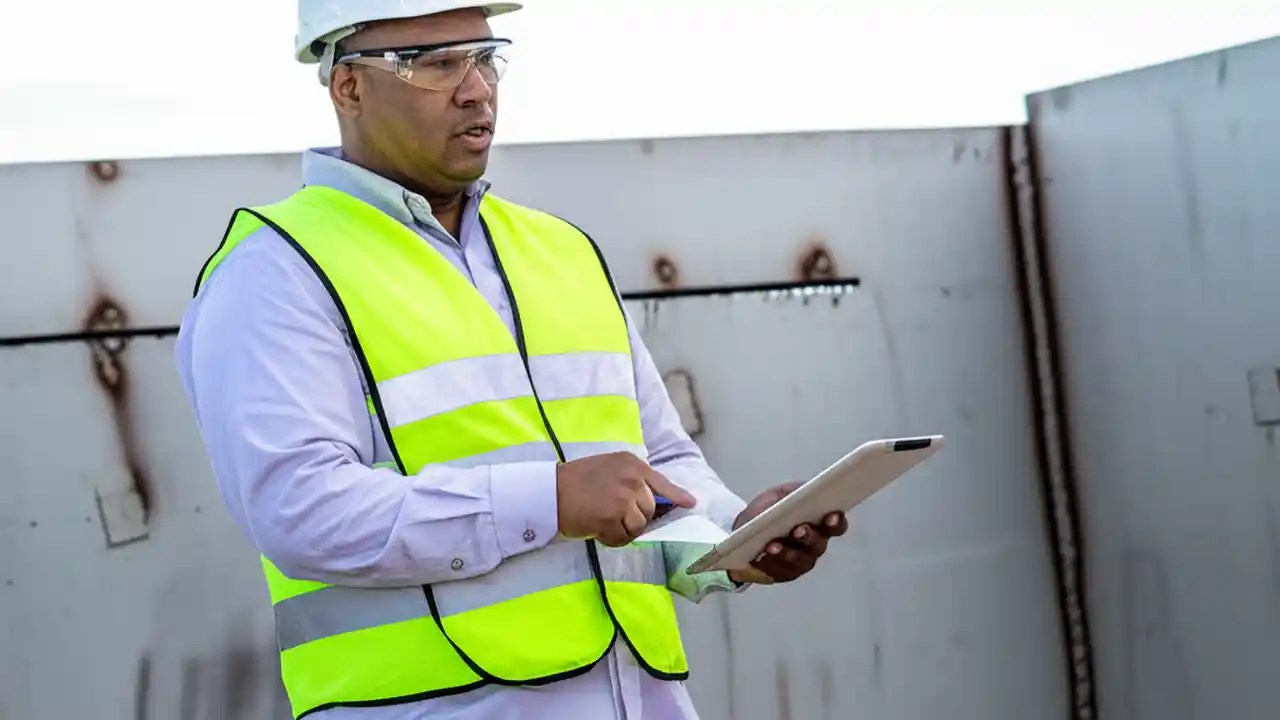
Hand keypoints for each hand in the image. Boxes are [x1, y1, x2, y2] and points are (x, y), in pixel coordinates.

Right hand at [556, 452, 696, 546]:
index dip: (677, 495)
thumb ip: (630, 480)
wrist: (549, 491)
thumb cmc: (575, 480)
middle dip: (634, 517)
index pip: (661, 482)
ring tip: (602, 521)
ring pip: (638, 526)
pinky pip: (622, 538)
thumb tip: (652, 502)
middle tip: (611, 514)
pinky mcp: (612, 518)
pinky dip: (611, 539)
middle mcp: (632, 479)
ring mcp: (623, 498)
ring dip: (623, 529)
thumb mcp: (609, 469)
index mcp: (632, 464)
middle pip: (649, 509)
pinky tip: (597, 529)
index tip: (691, 504)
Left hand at [726, 482, 848, 584]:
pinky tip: (762, 556)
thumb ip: (793, 493)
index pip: (836, 525)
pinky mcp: (784, 573)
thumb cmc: (767, 510)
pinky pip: (779, 571)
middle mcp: (815, 545)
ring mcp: (801, 561)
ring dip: (786, 552)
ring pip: (798, 559)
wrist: (744, 528)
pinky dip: (770, 563)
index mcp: (819, 523)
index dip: (836, 522)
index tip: (830, 516)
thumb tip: (805, 491)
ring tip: (772, 545)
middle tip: (798, 530)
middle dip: (808, 536)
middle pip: (818, 544)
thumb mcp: (779, 495)